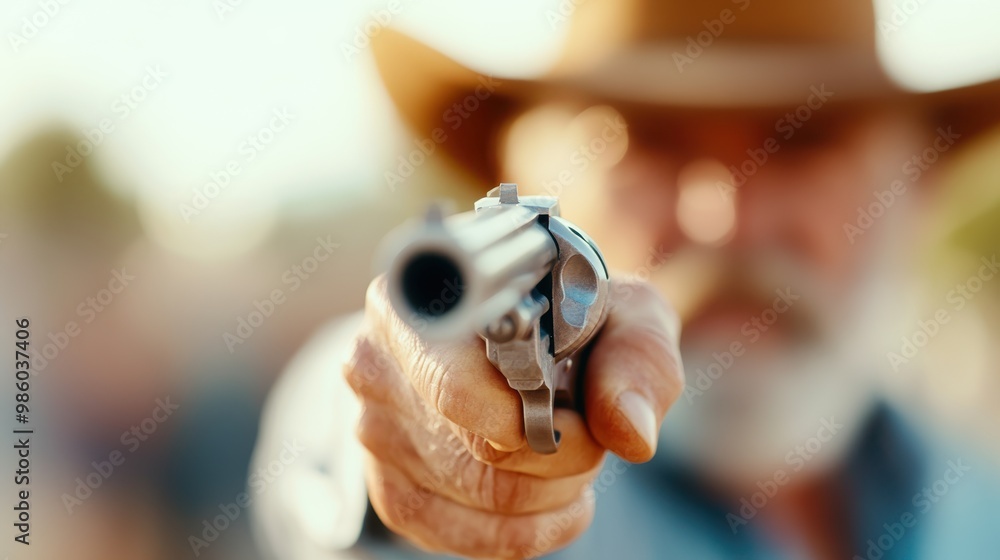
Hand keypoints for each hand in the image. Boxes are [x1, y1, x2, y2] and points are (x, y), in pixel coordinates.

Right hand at [343, 277, 683, 558]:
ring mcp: (375, 429)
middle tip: (590, 434)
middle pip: (481, 449)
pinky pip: (462, 537)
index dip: (528, 416)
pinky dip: (526, 532)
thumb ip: (636, 355)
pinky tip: (557, 502)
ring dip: (553, 493)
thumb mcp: (616, 310)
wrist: (511, 337)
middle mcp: (378, 364)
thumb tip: (629, 432)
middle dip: (562, 457)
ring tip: (576, 459)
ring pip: (479, 495)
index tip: (573, 412)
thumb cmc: (564, 319)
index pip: (455, 387)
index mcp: (419, 303)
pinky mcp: (388, 487)